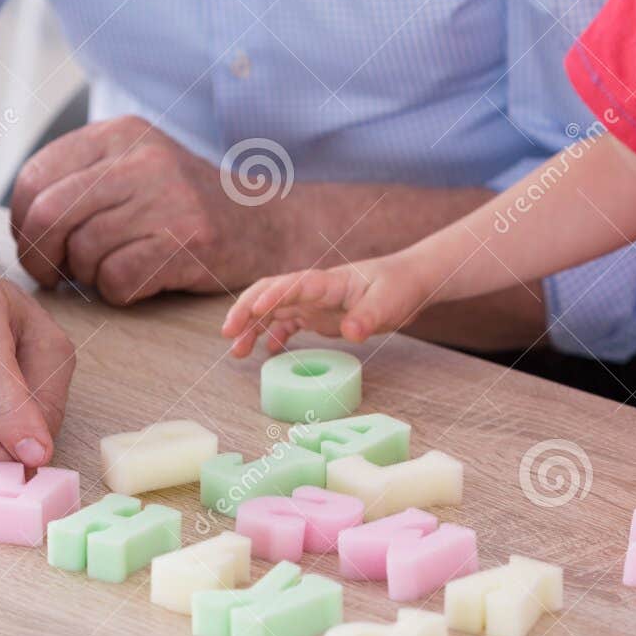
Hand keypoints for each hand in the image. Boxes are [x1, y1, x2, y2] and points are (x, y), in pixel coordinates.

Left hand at [11, 117, 286, 303]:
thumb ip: (80, 178)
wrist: (265, 224)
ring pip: (82, 250)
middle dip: (39, 255)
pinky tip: (135, 283)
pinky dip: (117, 292)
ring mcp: (169, 196)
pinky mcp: (188, 239)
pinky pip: (118, 279)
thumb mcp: (133, 166)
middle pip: (50, 213)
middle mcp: (143, 158)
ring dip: (84, 276)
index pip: (36, 176)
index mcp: (120, 134)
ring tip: (105, 273)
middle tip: (52, 274)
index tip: (36, 245)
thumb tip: (17, 218)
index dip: (22, 222)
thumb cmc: (183, 205)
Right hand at [222, 257, 423, 356]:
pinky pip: (287, 323)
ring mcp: (313, 302)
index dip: (273, 295)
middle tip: (227, 333)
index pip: (294, 284)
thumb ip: (368, 317)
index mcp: (329, 282)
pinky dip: (273, 336)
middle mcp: (314, 290)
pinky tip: (266, 354)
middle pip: (271, 293)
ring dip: (252, 327)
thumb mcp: (388, 304)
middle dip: (246, 310)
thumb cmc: (399, 287)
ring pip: (273, 310)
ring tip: (236, 351)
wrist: (408, 282)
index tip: (254, 310)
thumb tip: (351, 331)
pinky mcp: (317, 315)